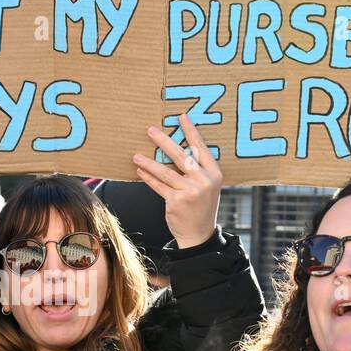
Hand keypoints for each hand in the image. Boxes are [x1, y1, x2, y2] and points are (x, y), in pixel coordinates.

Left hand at [132, 113, 222, 249]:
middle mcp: (203, 180)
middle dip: (164, 141)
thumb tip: (177, 149)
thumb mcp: (208, 186)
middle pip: (181, 156)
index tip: (181, 117)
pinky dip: (148, 178)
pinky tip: (139, 170)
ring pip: (165, 172)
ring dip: (149, 162)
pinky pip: (159, 186)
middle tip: (151, 130)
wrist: (199, 233)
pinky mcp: (176, 201)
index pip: (201, 147)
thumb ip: (198, 169)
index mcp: (214, 173)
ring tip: (136, 155)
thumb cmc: (201, 206)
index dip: (190, 131)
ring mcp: (190, 191)